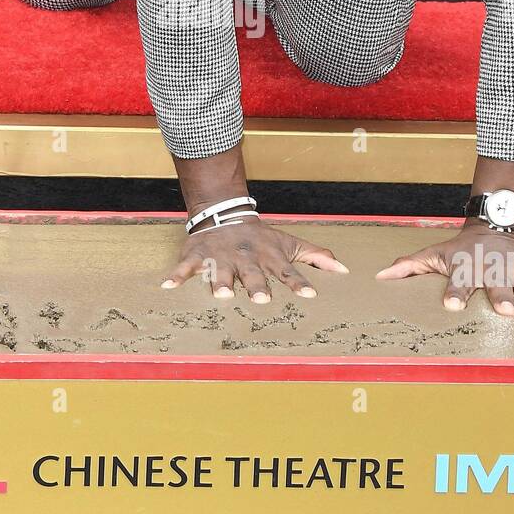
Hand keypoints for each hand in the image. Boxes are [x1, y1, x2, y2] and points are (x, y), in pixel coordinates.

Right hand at [160, 218, 348, 302]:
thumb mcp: (289, 243)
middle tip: (262, 300)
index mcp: (269, 257)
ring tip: (222, 296)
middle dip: (258, 286)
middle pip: (253, 275)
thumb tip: (345, 270)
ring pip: (221, 272)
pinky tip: (168, 286)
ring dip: (221, 284)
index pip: (287, 271)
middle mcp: (246, 259)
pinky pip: (186, 268)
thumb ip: (316, 257)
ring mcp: (221, 257)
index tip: (311, 295)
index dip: (299, 283)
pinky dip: (178, 276)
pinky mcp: (198, 256)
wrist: (225, 214)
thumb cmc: (261, 238)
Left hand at [374, 220, 513, 316]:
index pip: (458, 281)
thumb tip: (379, 277)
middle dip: (502, 296)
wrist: (495, 223)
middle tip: (505, 311)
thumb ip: (409, 267)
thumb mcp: (435, 253)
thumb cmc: (461, 247)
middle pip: (497, 284)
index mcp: (467, 268)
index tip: (453, 304)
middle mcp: (493, 270)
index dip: (455, 292)